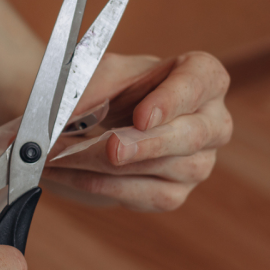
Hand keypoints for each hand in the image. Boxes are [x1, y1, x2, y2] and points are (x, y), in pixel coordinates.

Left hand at [37, 51, 231, 210]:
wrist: (108, 122)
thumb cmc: (117, 89)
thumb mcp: (101, 74)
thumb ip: (89, 88)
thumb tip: (62, 115)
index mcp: (203, 77)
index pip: (200, 82)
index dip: (172, 101)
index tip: (143, 116)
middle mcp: (212, 122)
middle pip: (190, 136)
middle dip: (145, 144)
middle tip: (111, 149)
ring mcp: (199, 163)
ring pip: (158, 169)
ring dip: (101, 164)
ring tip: (57, 154)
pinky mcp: (174, 195)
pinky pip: (138, 195)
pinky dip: (96, 183)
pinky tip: (66, 172)